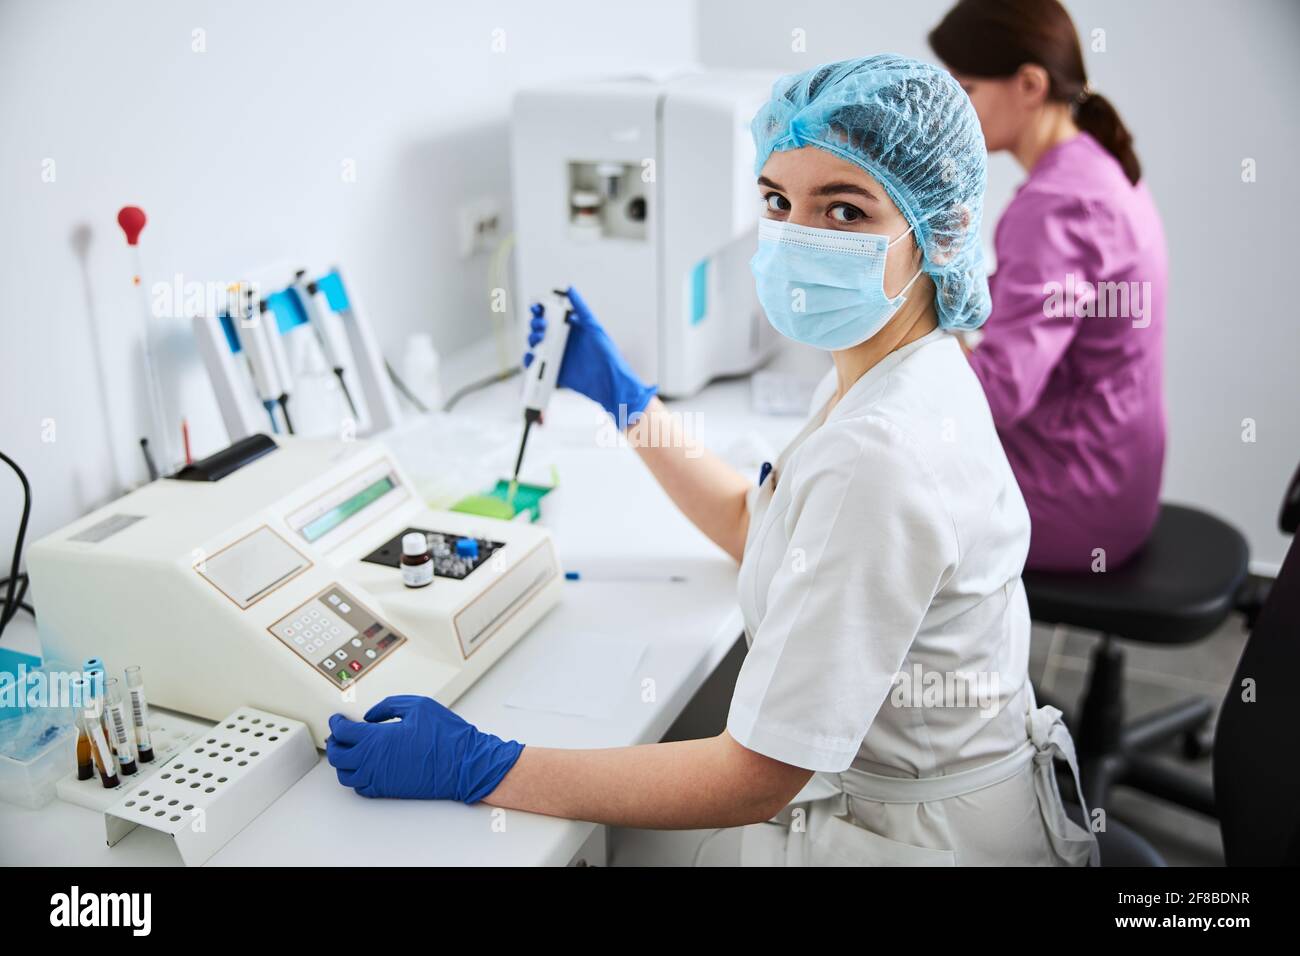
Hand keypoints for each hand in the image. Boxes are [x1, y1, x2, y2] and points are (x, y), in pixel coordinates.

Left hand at [326, 696, 522, 802]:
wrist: (464, 763)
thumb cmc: (446, 735)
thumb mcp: (418, 705)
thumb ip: (388, 706)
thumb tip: (370, 715)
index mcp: (378, 738)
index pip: (343, 732)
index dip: (337, 723)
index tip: (338, 719)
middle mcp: (373, 760)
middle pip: (337, 755)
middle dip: (334, 743)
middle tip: (337, 735)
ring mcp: (379, 778)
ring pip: (345, 775)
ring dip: (341, 762)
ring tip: (346, 752)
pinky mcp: (389, 790)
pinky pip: (360, 788)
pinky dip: (355, 779)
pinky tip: (361, 769)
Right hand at [523, 286, 656, 422]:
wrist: (609, 381)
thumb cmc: (607, 354)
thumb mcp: (594, 327)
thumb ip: (581, 308)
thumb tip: (571, 290)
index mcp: (572, 328)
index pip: (551, 315)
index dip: (541, 310)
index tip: (537, 308)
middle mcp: (563, 340)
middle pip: (541, 329)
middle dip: (536, 325)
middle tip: (541, 326)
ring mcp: (557, 355)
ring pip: (537, 345)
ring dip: (532, 340)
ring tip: (538, 340)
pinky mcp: (555, 371)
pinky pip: (538, 364)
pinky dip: (531, 360)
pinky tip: (533, 357)